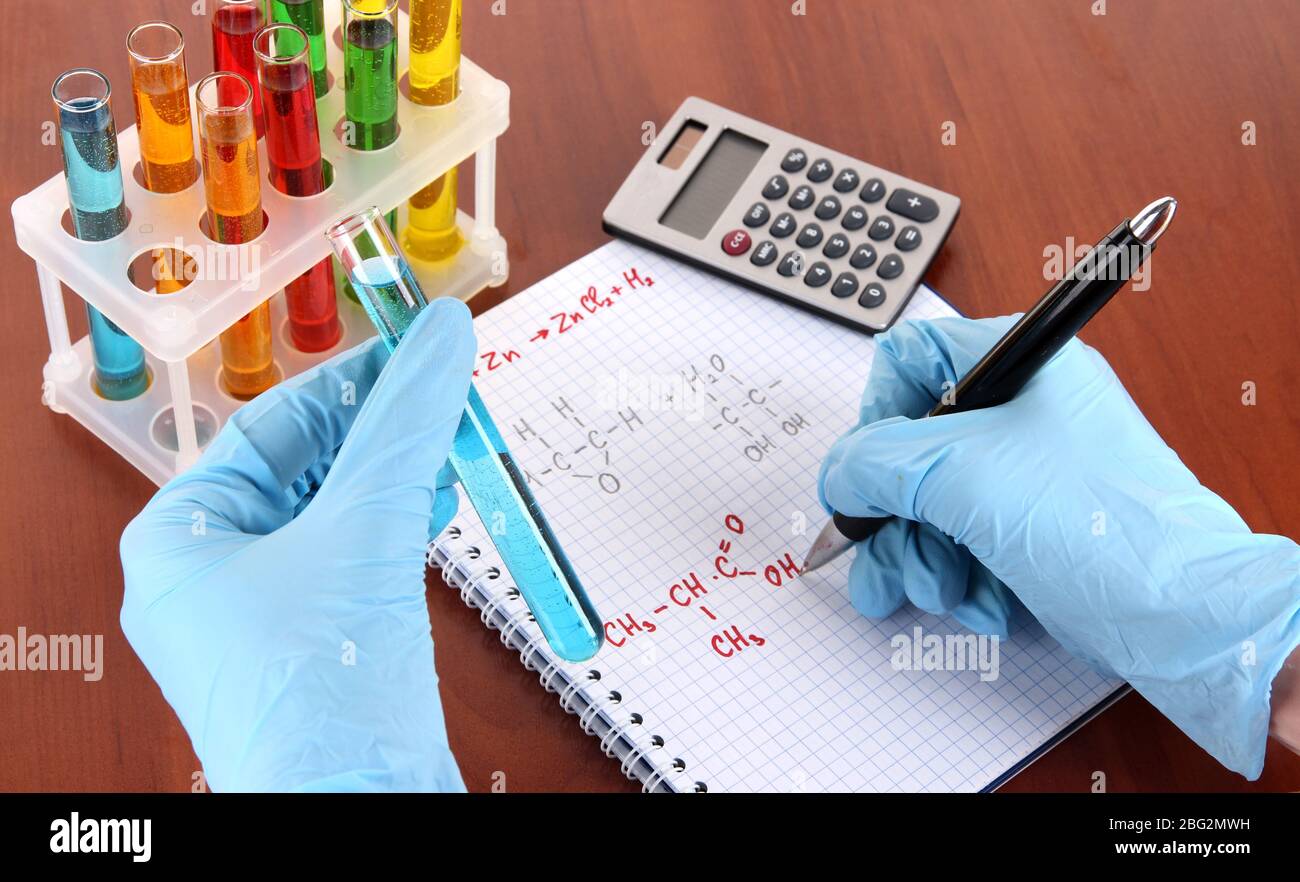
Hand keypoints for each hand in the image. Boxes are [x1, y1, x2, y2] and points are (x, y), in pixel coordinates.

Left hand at [120, 299, 474, 791]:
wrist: (356, 815)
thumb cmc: (317, 701)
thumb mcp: (367, 531)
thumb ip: (405, 428)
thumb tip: (439, 339)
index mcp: (178, 541)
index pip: (265, 427)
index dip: (344, 384)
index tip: (404, 351)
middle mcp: (209, 577)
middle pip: (302, 468)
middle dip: (377, 435)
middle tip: (435, 398)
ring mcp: (260, 618)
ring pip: (333, 514)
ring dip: (394, 480)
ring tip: (446, 452)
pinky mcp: (312, 648)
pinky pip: (351, 561)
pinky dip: (396, 529)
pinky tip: (435, 509)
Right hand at [819, 315, 1299, 777]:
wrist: (1176, 612)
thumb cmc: (1090, 523)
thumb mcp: (958, 473)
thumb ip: (875, 463)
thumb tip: (838, 473)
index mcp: (1019, 363)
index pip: (912, 356)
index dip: (877, 413)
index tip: (866, 470)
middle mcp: (1026, 410)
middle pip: (915, 447)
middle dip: (896, 515)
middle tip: (881, 555)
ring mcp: (1033, 470)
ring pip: (936, 505)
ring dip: (925, 556)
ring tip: (941, 592)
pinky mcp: (1039, 526)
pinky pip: (971, 542)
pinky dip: (968, 578)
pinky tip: (987, 605)